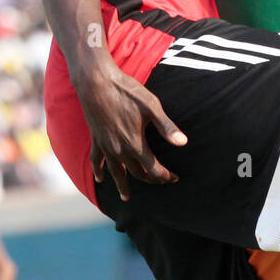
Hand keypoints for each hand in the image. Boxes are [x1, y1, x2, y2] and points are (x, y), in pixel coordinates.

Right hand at [74, 59, 186, 201]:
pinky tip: (100, 179)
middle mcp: (120, 150)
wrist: (97, 82)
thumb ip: (167, 127)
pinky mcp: (96, 140)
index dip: (165, 176)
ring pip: (116, 172)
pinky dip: (98, 171)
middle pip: (137, 173)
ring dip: (122, 185)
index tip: (174, 178)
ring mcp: (106, 146)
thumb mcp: (152, 106)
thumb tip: (183, 143)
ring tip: (126, 197)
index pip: (154, 169)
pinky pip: (96, 161)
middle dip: (150, 179)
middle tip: (160, 181)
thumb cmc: (127, 91)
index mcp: (136, 144)